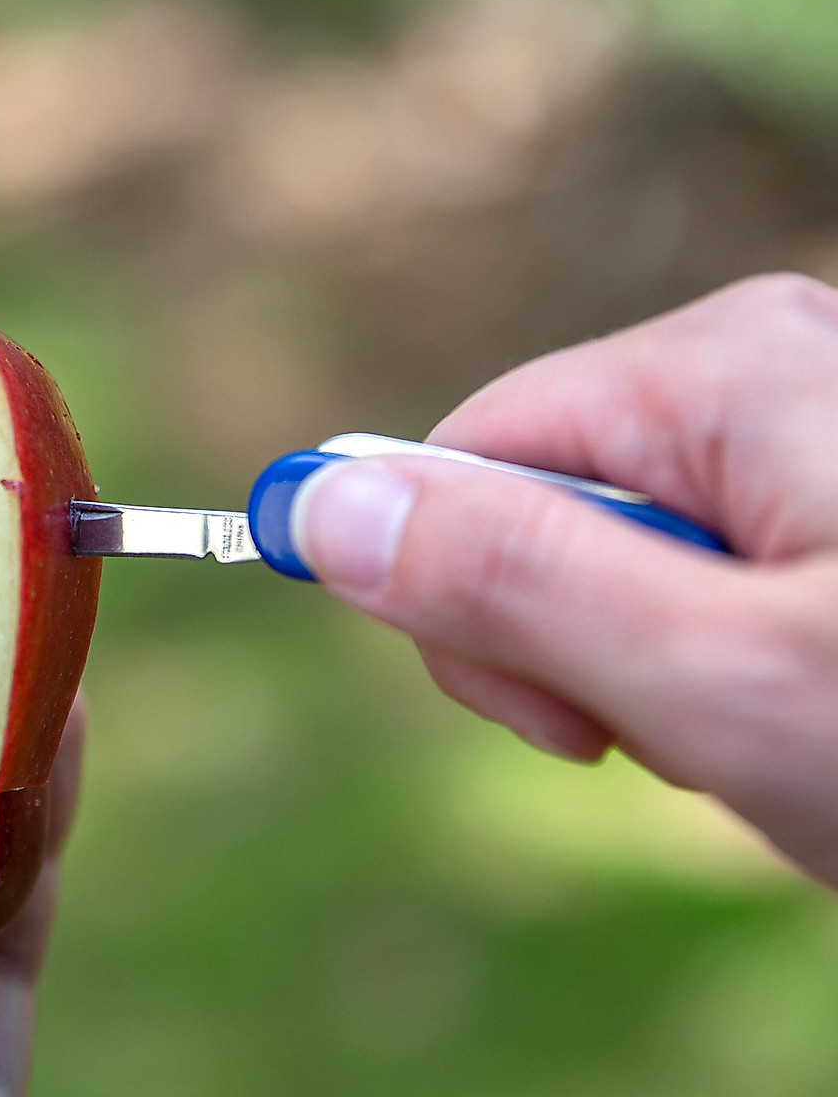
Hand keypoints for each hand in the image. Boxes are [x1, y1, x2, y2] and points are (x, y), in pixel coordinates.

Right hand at [293, 272, 837, 887]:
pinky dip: (721, 666)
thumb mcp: (718, 681)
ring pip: (618, 556)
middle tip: (691, 732)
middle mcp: (761, 370)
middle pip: (543, 503)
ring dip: (653, 670)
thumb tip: (318, 504)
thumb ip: (505, 580)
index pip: (469, 455)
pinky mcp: (832, 500)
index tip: (552, 722)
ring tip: (782, 733)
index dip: (461, 592)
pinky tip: (810, 713)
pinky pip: (700, 573)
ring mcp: (806, 435)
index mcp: (718, 370)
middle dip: (575, 642)